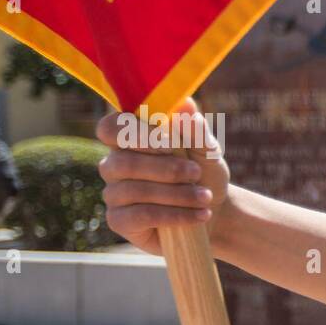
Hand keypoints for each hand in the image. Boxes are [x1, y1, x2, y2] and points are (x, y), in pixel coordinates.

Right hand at [96, 97, 230, 256]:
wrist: (214, 212)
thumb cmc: (203, 175)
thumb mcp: (206, 151)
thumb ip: (194, 129)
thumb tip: (185, 103)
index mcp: (128, 139)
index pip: (111, 128)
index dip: (134, 135)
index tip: (169, 142)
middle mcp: (114, 164)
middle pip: (123, 162)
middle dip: (165, 168)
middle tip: (196, 173)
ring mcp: (113, 194)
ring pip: (133, 190)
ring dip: (176, 194)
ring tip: (205, 197)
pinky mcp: (119, 221)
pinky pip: (139, 216)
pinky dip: (174, 215)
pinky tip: (200, 215)